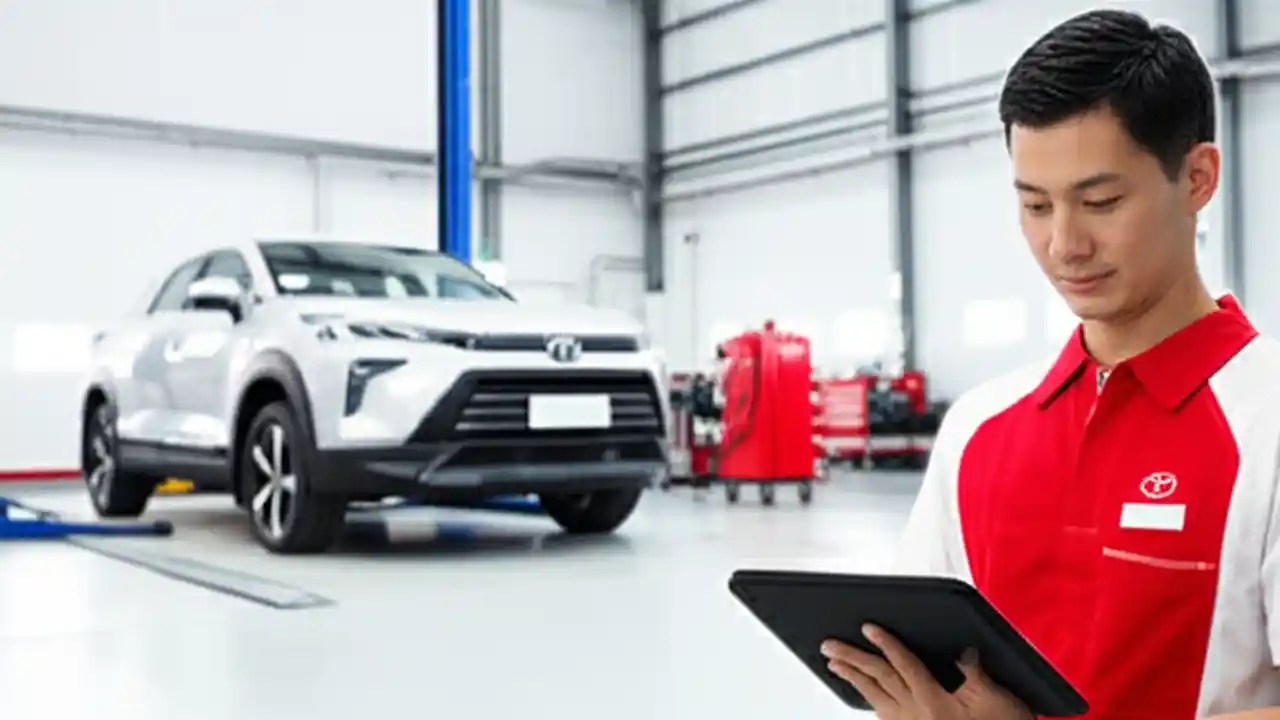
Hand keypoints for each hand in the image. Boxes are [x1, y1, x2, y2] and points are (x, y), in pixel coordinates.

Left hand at [820, 624, 1032, 719]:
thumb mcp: (996, 699)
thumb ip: (975, 673)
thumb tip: (962, 651)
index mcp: (936, 702)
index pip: (904, 665)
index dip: (886, 644)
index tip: (867, 628)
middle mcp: (917, 716)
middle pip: (879, 680)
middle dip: (853, 659)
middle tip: (829, 646)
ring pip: (875, 698)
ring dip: (853, 679)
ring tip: (834, 664)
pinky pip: (883, 716)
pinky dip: (869, 700)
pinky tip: (861, 693)